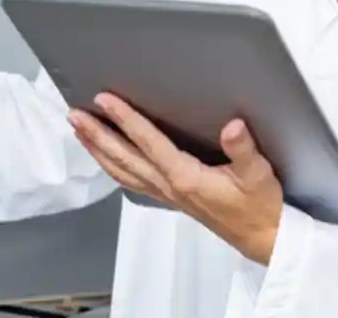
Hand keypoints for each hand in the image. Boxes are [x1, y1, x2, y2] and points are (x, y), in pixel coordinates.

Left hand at [69, 93, 283, 264]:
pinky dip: (112, 165)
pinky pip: (131, 180)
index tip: (106, 100)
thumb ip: (244, 150)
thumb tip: (233, 126)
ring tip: (79, 130)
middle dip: (97, 134)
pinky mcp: (170, 198)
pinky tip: (105, 156)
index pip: (149, 143)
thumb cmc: (261, 206)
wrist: (264, 238)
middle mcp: (169, 186)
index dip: (126, 119)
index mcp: (186, 177)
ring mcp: (166, 194)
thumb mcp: (259, 175)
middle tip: (74, 114)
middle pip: (124, 157)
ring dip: (98, 150)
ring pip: (122, 171)